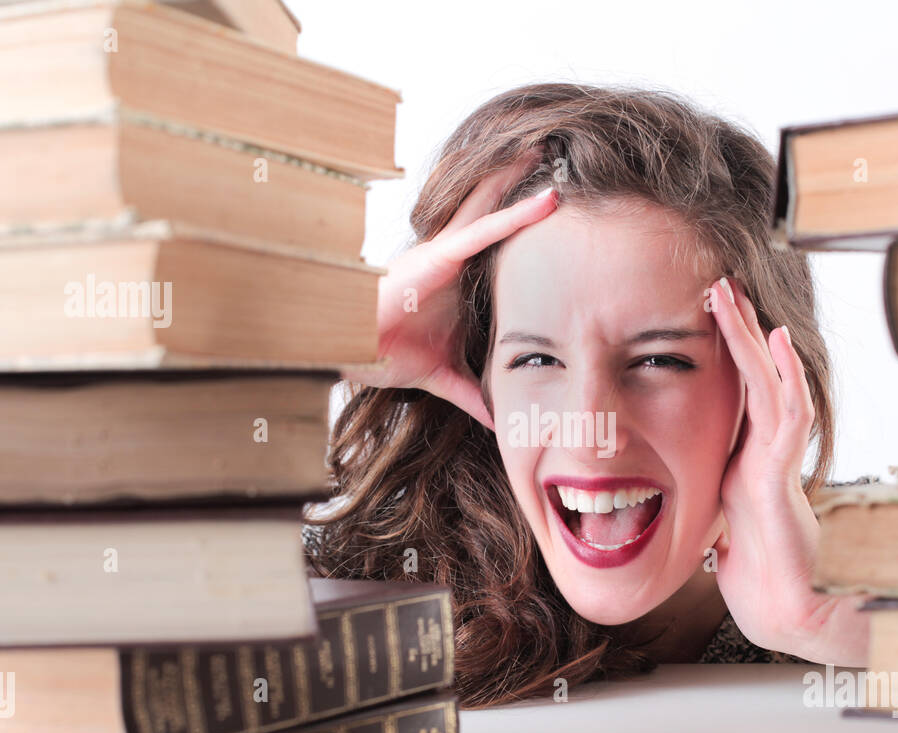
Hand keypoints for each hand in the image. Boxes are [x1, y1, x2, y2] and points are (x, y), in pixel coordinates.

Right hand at [341, 148, 558, 429]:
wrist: (347, 349)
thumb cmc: (385, 352)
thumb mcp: (443, 376)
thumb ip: (472, 392)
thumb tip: (497, 419)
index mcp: (454, 276)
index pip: (492, 237)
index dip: (517, 216)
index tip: (549, 199)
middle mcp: (450, 256)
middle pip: (490, 208)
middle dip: (515, 179)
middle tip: (545, 148)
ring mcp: (444, 252)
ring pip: (490, 205)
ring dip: (518, 177)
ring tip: (546, 147)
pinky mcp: (439, 257)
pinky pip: (485, 231)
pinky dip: (517, 215)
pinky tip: (547, 200)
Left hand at [708, 276, 868, 664]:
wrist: (781, 608)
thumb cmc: (755, 575)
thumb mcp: (720, 525)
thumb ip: (714, 502)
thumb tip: (688, 499)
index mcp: (745, 457)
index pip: (738, 391)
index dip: (727, 352)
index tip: (709, 313)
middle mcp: (762, 449)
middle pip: (753, 375)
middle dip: (737, 329)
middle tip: (720, 283)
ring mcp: (775, 457)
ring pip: (767, 383)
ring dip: (748, 338)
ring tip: (732, 295)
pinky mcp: (780, 472)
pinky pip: (785, 414)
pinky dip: (783, 375)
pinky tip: (777, 341)